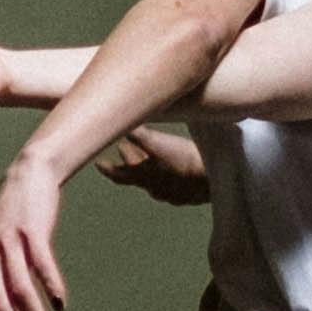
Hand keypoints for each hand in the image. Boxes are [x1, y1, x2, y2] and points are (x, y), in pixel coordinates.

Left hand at [92, 126, 207, 206]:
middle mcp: (154, 188)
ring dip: (150, 166)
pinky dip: (169, 173)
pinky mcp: (189, 193)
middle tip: (123, 146)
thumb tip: (119, 117)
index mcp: (143, 177)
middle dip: (130, 159)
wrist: (213, 178)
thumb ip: (137, 133)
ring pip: (155, 179)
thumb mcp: (157, 142)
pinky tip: (175, 167)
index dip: (107, 168)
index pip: (118, 175)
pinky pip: (174, 184)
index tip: (98, 163)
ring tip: (151, 154)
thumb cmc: (183, 159)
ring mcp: (172, 193)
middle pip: (136, 174)